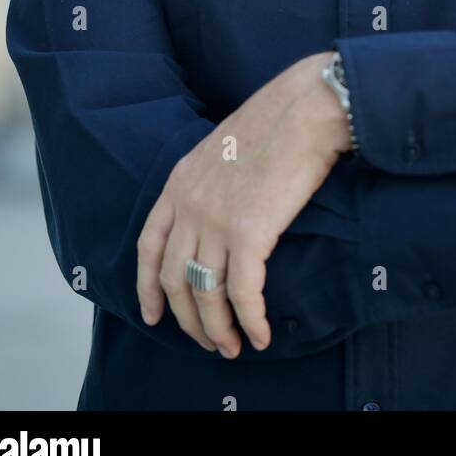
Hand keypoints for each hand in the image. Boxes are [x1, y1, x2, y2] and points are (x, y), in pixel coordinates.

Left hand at [136, 51, 351, 355]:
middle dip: (188, 319)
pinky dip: (251, 321)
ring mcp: (214, 220)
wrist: (307, 107)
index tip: (153, 315)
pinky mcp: (248, 234)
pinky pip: (243, 294)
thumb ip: (213, 178)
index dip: (148, 286)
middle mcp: (188, 204)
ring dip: (218, 330)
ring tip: (233, 348)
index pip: (149, 246)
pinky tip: (261, 335)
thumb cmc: (279, 119)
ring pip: (206, 294)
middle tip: (207, 342)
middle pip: (174, 279)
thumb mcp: (224, 144)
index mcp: (179, 181)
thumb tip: (224, 207)